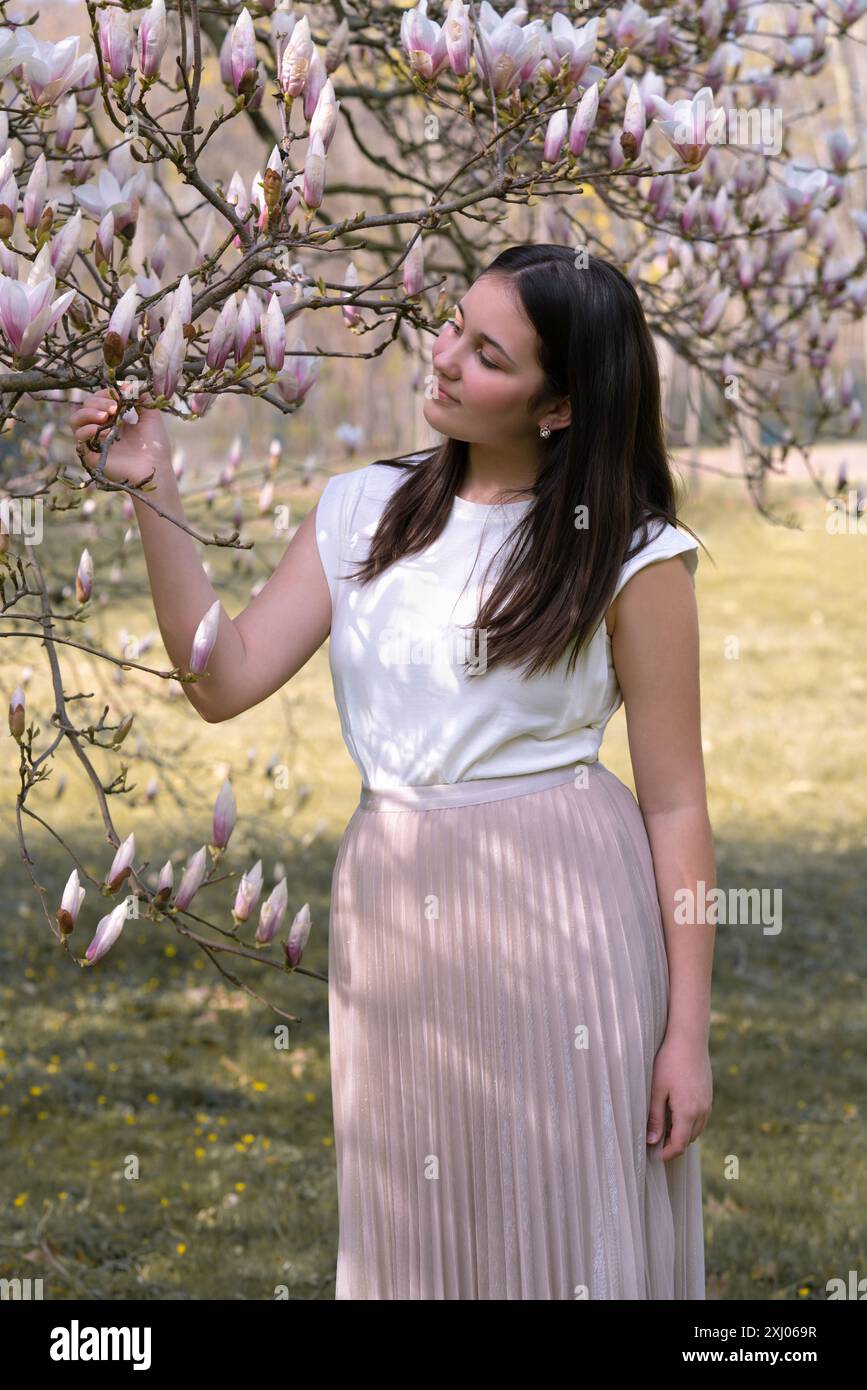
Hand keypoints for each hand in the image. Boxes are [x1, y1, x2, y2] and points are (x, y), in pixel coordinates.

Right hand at [70, 389, 171, 486]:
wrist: (155, 468)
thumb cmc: (155, 446)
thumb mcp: (151, 417)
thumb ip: (143, 399)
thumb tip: (133, 384)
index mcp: (114, 419)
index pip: (98, 399)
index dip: (105, 393)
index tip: (119, 394)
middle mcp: (101, 429)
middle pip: (85, 406)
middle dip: (98, 402)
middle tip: (114, 407)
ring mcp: (94, 441)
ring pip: (75, 419)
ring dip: (88, 412)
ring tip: (106, 416)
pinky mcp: (90, 455)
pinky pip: (78, 437)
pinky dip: (87, 430)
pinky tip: (104, 430)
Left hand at [646, 1031, 711, 1161]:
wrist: (689, 1039)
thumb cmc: (668, 1061)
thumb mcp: (657, 1090)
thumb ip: (655, 1117)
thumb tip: (652, 1140)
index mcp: (688, 1112)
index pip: (680, 1144)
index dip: (668, 1153)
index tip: (655, 1156)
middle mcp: (702, 1111)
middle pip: (689, 1139)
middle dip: (674, 1145)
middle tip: (656, 1144)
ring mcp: (708, 1102)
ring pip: (697, 1129)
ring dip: (683, 1134)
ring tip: (664, 1130)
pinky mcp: (708, 1094)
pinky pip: (701, 1117)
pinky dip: (690, 1123)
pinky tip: (676, 1114)